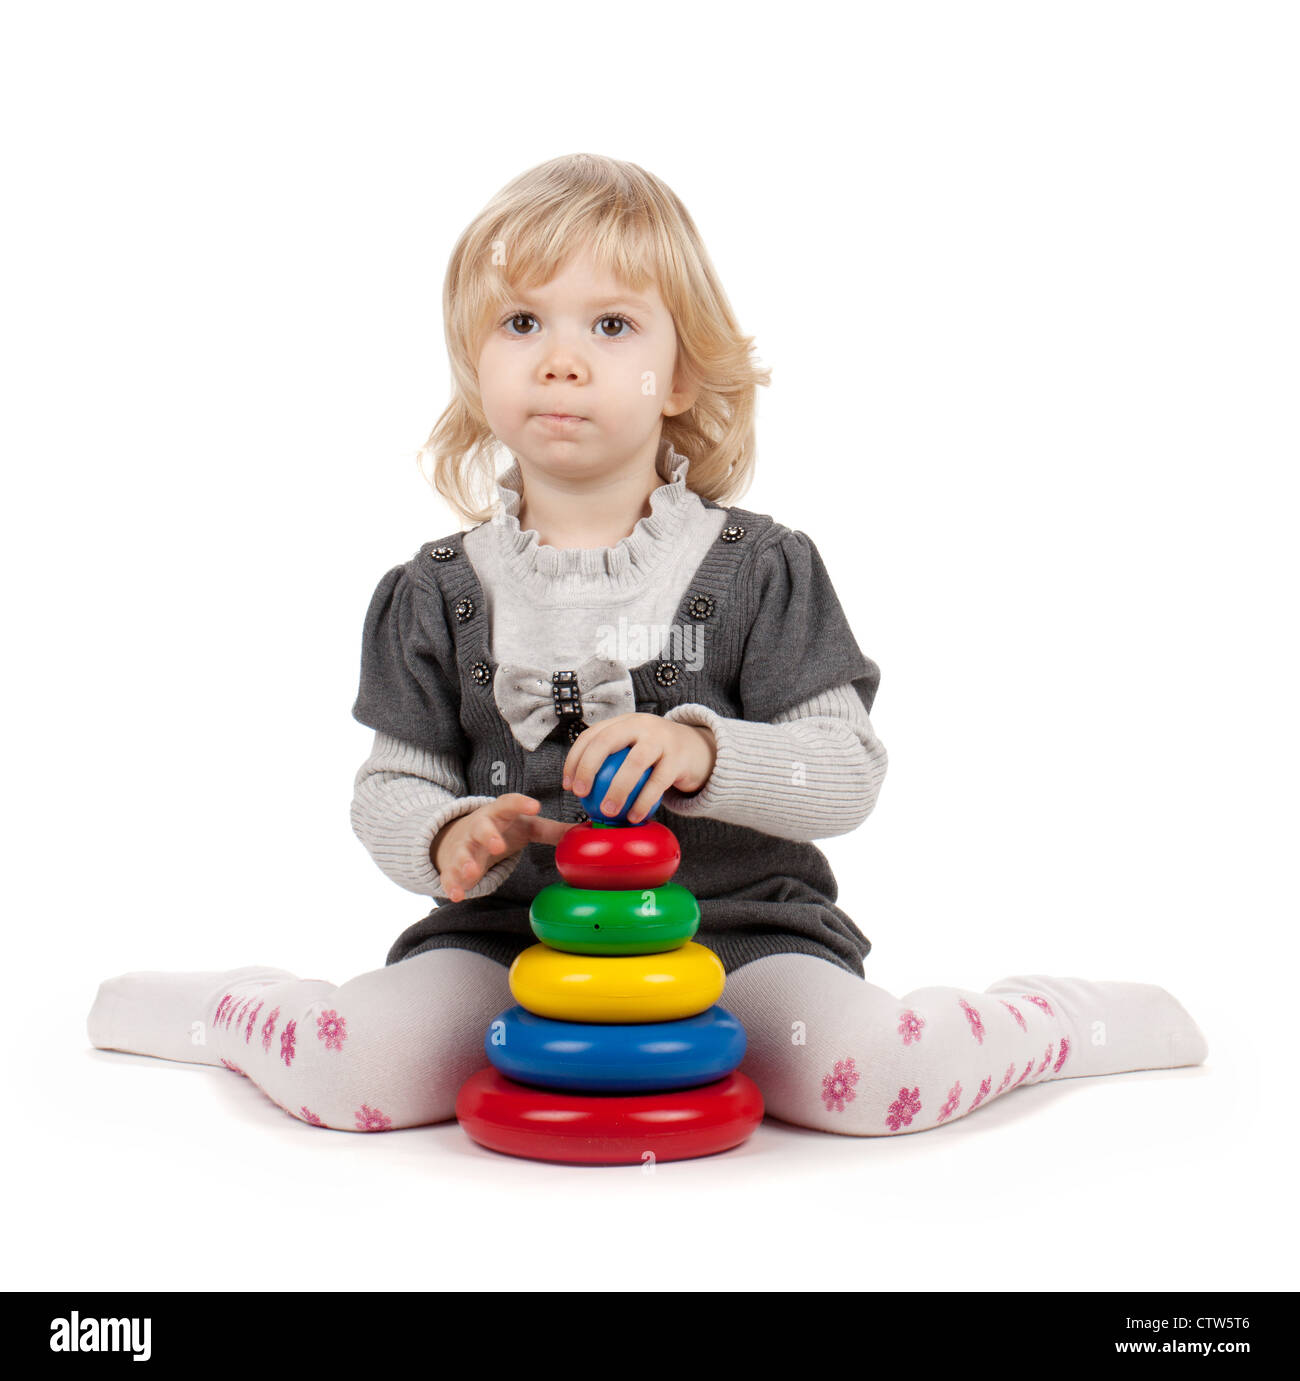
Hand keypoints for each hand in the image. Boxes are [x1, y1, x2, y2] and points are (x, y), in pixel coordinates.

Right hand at [432, 794, 574, 902]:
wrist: (457, 837)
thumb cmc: (500, 829)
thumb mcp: (526, 826)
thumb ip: (553, 830)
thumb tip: (587, 832)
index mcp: (499, 814)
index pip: (508, 803)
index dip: (520, 804)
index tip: (534, 806)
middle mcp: (480, 828)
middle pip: (482, 827)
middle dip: (489, 836)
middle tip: (498, 846)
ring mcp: (464, 847)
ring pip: (464, 852)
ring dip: (467, 862)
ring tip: (472, 872)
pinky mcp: (452, 866)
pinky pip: (450, 875)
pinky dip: (453, 885)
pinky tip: (457, 895)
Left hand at [561, 713, 716, 821]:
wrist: (699, 750)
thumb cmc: (656, 756)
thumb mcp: (633, 748)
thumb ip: (611, 759)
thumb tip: (578, 789)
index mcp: (624, 722)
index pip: (591, 735)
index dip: (575, 759)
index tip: (567, 784)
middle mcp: (641, 725)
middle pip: (606, 741)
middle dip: (588, 767)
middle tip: (581, 793)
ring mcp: (661, 739)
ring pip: (634, 763)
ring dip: (617, 789)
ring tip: (608, 811)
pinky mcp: (678, 757)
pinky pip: (658, 782)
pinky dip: (644, 802)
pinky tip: (634, 817)